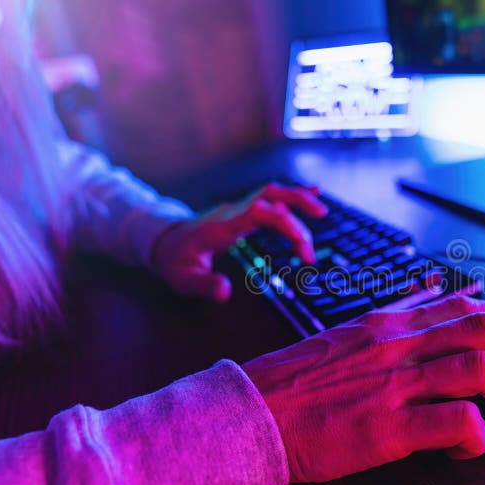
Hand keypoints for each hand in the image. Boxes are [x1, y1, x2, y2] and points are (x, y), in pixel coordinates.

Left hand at [153, 183, 326, 301]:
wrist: (164, 241)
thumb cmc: (175, 262)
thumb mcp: (183, 279)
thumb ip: (204, 285)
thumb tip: (226, 291)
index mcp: (222, 226)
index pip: (258, 212)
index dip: (285, 223)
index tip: (303, 250)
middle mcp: (233, 212)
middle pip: (269, 195)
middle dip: (298, 205)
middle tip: (319, 225)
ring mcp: (238, 209)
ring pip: (271, 192)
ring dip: (297, 198)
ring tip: (321, 211)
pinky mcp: (244, 211)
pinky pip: (270, 197)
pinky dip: (291, 196)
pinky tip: (312, 193)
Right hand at [242, 295, 484, 482]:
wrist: (248, 413)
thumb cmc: (295, 382)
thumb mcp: (347, 337)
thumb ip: (393, 321)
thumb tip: (431, 301)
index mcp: (389, 324)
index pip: (464, 305)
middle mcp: (398, 346)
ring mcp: (394, 384)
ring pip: (479, 369)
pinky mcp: (387, 427)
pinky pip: (456, 423)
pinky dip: (477, 434)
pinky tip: (471, 445)